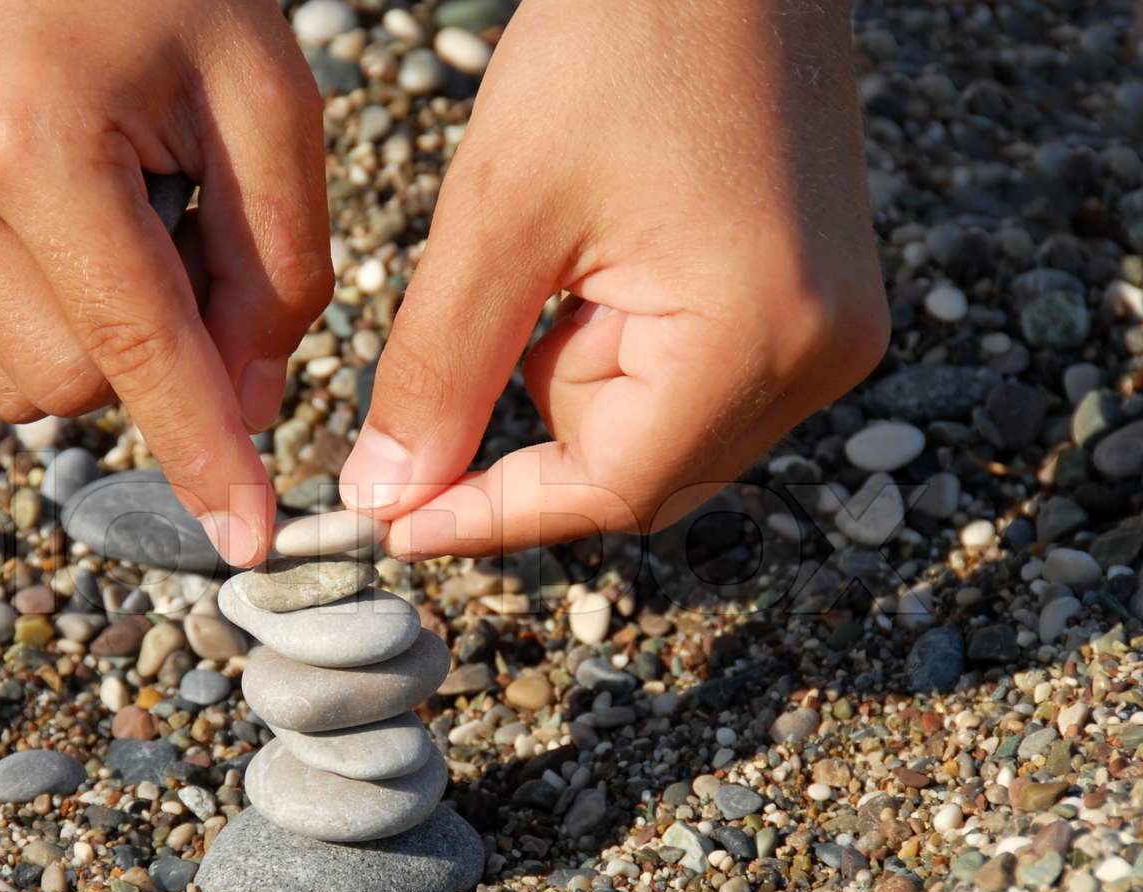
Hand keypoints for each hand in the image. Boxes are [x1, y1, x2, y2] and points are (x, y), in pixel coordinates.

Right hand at [0, 0, 333, 566]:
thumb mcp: (268, 106)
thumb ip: (278, 270)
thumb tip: (249, 412)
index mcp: (33, 143)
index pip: (134, 347)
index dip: (200, 450)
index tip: (245, 537)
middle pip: (73, 386)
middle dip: (152, 359)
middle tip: (183, 245)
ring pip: (17, 383)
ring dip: (91, 341)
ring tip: (110, 218)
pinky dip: (38, 315)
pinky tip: (54, 222)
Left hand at [339, 0, 889, 559]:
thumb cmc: (619, 37)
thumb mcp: (499, 216)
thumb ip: (434, 373)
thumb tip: (383, 497)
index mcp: (758, 337)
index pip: (607, 491)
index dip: (489, 517)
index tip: (390, 524)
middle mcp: (820, 355)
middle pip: (635, 471)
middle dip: (531, 424)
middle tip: (480, 322)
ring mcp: (827, 329)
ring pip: (654, 429)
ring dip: (571, 374)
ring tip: (565, 248)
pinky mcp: (812, 300)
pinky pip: (688, 378)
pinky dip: (614, 345)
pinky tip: (600, 253)